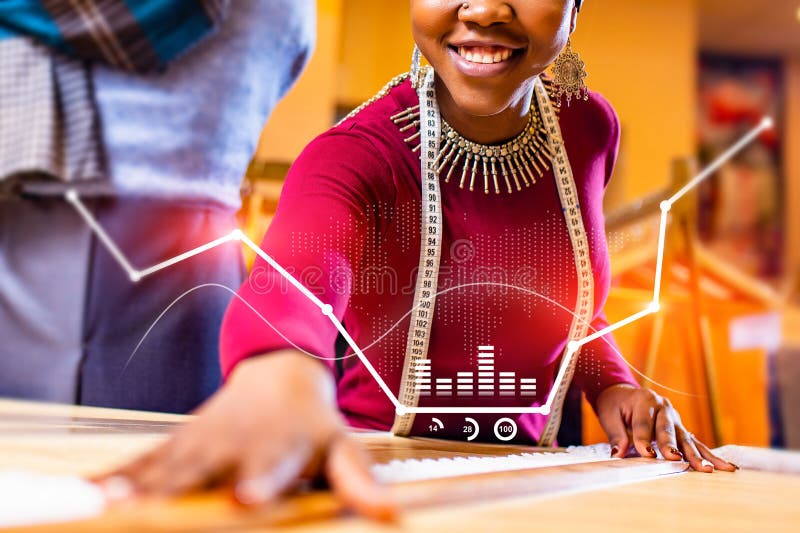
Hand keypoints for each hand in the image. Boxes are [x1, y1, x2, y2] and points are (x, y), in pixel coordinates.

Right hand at [95, 351, 394, 519]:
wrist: (279, 375)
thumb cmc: (314, 424)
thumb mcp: (343, 448)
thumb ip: (360, 482)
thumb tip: (392, 515)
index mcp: (277, 450)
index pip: (269, 469)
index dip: (258, 483)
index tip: (246, 498)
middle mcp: (234, 445)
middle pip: (204, 471)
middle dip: (177, 491)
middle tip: (147, 510)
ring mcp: (200, 443)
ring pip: (164, 467)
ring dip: (134, 486)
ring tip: (105, 506)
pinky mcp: (178, 443)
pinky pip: (143, 462)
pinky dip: (115, 477)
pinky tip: (88, 494)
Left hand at [595, 384, 737, 472]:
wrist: (623, 394)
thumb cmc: (615, 405)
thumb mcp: (609, 415)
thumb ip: (616, 435)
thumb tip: (618, 454)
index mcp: (644, 400)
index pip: (644, 423)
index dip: (643, 439)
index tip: (646, 454)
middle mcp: (664, 408)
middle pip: (667, 429)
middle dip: (671, 445)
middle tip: (675, 458)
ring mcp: (675, 418)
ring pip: (686, 439)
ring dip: (697, 455)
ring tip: (706, 469)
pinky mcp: (682, 429)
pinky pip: (697, 443)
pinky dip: (710, 456)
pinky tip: (726, 467)